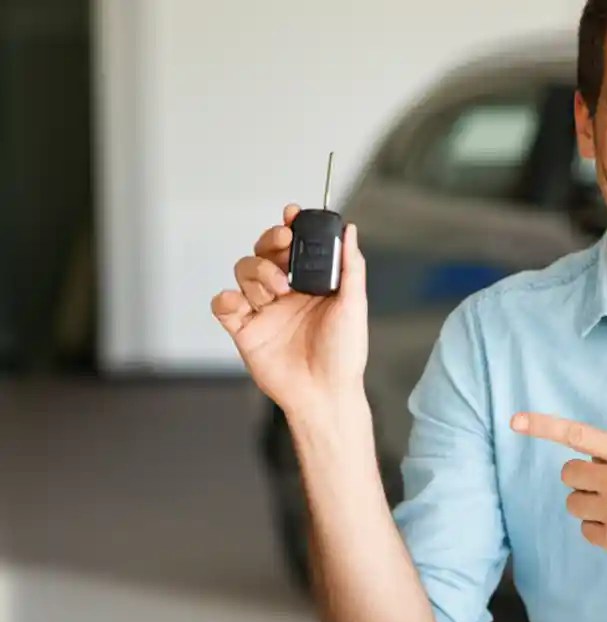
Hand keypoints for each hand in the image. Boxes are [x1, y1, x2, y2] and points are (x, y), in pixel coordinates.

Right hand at [211, 204, 367, 415]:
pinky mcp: (244, 330)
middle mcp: (285, 293)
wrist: (324, 394)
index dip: (290, 227)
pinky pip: (223, 305)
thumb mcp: (354, 305)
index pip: (295, 247)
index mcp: (312, 284)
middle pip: (264, 252)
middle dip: (270, 242)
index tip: (292, 214)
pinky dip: (227, 299)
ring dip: (258, 272)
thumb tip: (350, 231)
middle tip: (283, 244)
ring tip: (278, 291)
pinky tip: (244, 305)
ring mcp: (263, 311)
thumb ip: (351, 267)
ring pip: (244, 272)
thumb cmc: (344, 355)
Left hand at [511, 412, 606, 573]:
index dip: (543, 426)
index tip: (515, 420)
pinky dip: (599, 527)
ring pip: (574, 503)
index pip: (579, 436)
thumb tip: (589, 459)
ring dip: (589, 501)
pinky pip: (586, 530)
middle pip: (569, 474)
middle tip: (605, 482)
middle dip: (582, 476)